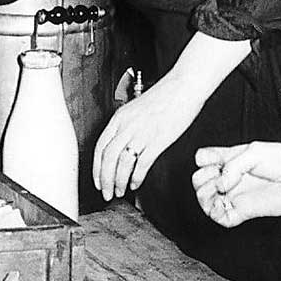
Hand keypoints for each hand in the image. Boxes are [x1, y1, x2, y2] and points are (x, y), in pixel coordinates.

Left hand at [90, 76, 207, 200]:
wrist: (183, 87)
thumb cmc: (164, 96)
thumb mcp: (136, 108)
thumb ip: (127, 125)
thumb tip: (121, 145)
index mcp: (119, 117)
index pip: (100, 147)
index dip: (96, 167)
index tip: (97, 180)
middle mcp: (127, 125)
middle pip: (108, 158)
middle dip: (105, 180)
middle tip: (106, 193)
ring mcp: (142, 132)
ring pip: (122, 163)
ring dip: (119, 181)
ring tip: (120, 191)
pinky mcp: (158, 140)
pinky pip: (142, 163)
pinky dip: (137, 177)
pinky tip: (136, 184)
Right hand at [191, 142, 280, 226]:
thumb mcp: (253, 151)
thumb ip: (230, 166)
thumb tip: (219, 186)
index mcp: (232, 159)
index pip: (204, 160)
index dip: (203, 160)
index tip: (216, 160)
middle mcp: (232, 178)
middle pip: (200, 180)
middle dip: (200, 178)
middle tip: (216, 175)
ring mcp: (237, 195)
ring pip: (205, 200)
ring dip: (203, 195)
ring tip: (218, 189)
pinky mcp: (244, 212)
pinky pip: (220, 218)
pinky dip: (214, 212)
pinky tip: (222, 202)